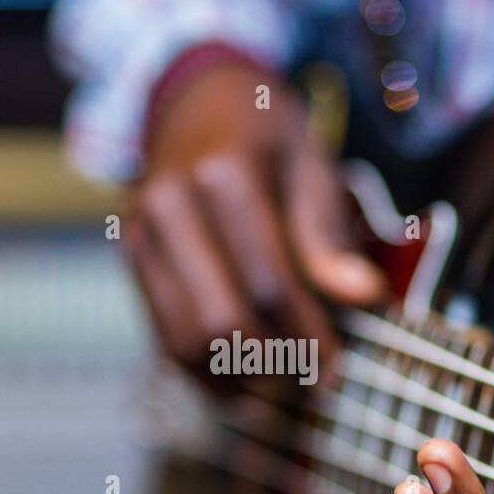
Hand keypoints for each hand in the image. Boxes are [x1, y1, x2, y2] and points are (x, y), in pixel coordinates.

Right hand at [124, 61, 384, 391]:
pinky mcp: (130, 254)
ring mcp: (140, 230)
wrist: (194, 98)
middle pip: (219, 319)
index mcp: (224, 173)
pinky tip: (236, 383)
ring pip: (182, 338)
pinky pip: (160, 333)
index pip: (269, 284)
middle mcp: (170, 202)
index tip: (336, 367)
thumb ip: (329, 232)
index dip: (306, 336)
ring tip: (274, 395)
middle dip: (268, 365)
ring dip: (230, 380)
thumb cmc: (265, 133)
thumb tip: (363, 296)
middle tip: (308, 386)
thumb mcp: (311, 162)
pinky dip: (199, 370)